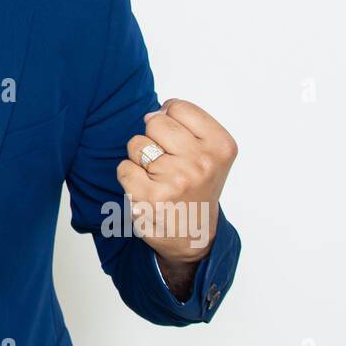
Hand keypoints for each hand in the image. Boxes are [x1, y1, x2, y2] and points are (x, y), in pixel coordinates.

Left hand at [116, 98, 237, 265]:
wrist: (194, 238)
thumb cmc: (197, 189)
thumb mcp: (210, 153)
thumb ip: (187, 125)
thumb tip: (153, 112)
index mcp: (220, 146)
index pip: (178, 107)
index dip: (170, 120)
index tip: (178, 142)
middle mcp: (201, 162)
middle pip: (154, 122)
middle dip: (154, 138)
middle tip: (167, 162)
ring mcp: (176, 180)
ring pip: (136, 144)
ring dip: (140, 159)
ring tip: (158, 177)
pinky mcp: (151, 197)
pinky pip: (124, 168)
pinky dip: (130, 177)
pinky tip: (146, 190)